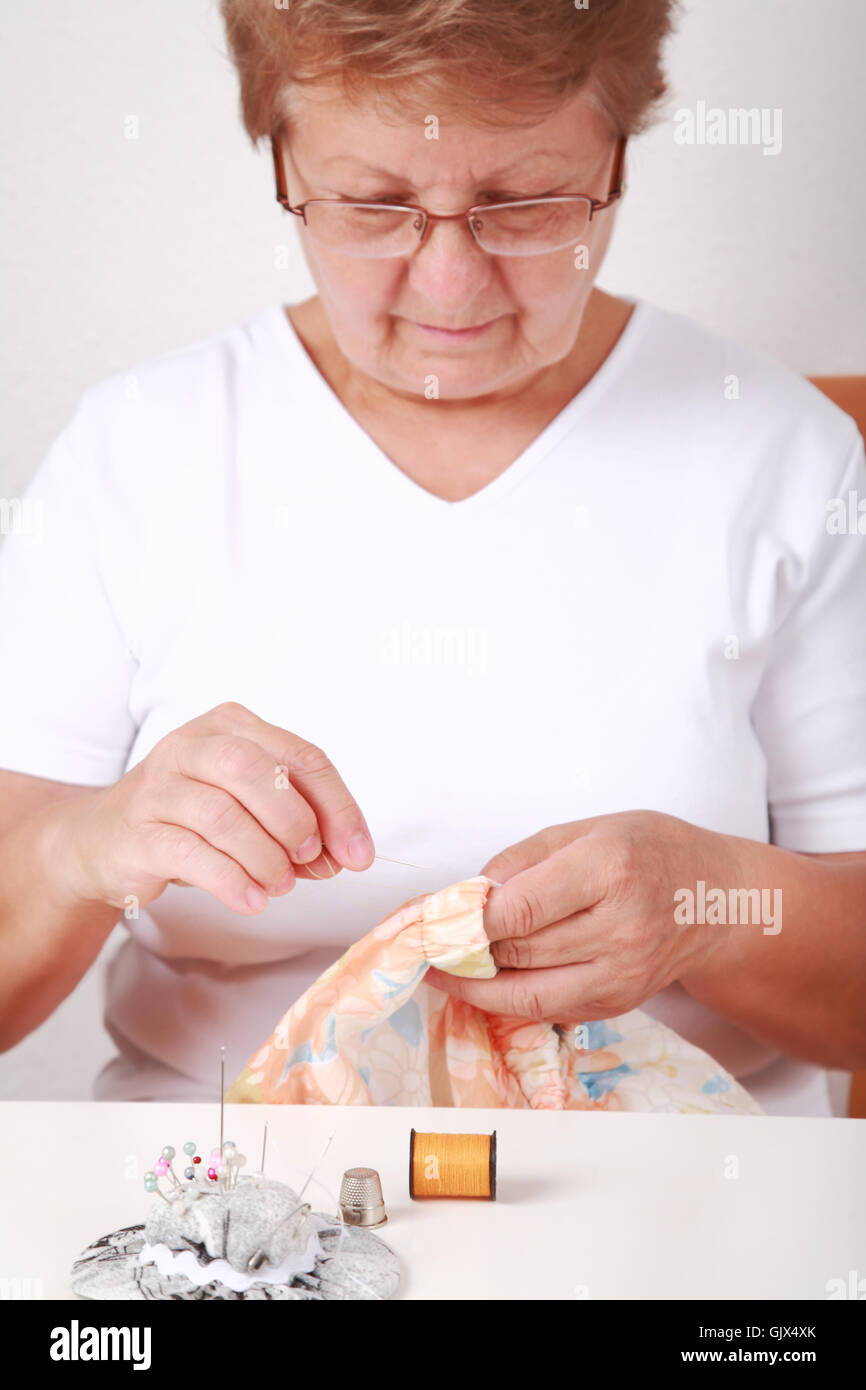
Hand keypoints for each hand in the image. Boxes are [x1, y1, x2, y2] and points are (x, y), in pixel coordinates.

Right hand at [65, 701, 373, 914]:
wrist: (104, 840)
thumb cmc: (191, 819)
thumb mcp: (250, 808)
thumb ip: (299, 824)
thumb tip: (344, 855)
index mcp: (232, 726)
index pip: (302, 757)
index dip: (338, 807)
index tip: (359, 854)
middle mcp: (192, 744)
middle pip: (258, 771)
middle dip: (297, 822)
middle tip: (311, 861)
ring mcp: (159, 785)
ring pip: (225, 815)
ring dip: (266, 858)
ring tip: (280, 885)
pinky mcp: (138, 830)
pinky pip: (192, 854)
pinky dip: (232, 881)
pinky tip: (252, 900)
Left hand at [426, 811, 730, 1022]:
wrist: (717, 900)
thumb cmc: (649, 851)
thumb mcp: (587, 829)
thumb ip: (522, 860)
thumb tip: (464, 895)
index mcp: (609, 869)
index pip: (519, 909)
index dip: (465, 921)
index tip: (428, 920)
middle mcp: (620, 927)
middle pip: (517, 951)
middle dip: (462, 950)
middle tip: (422, 942)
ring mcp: (622, 973)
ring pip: (525, 991)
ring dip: (473, 983)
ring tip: (439, 968)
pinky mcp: (618, 1002)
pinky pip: (547, 1007)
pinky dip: (508, 998)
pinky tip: (480, 983)